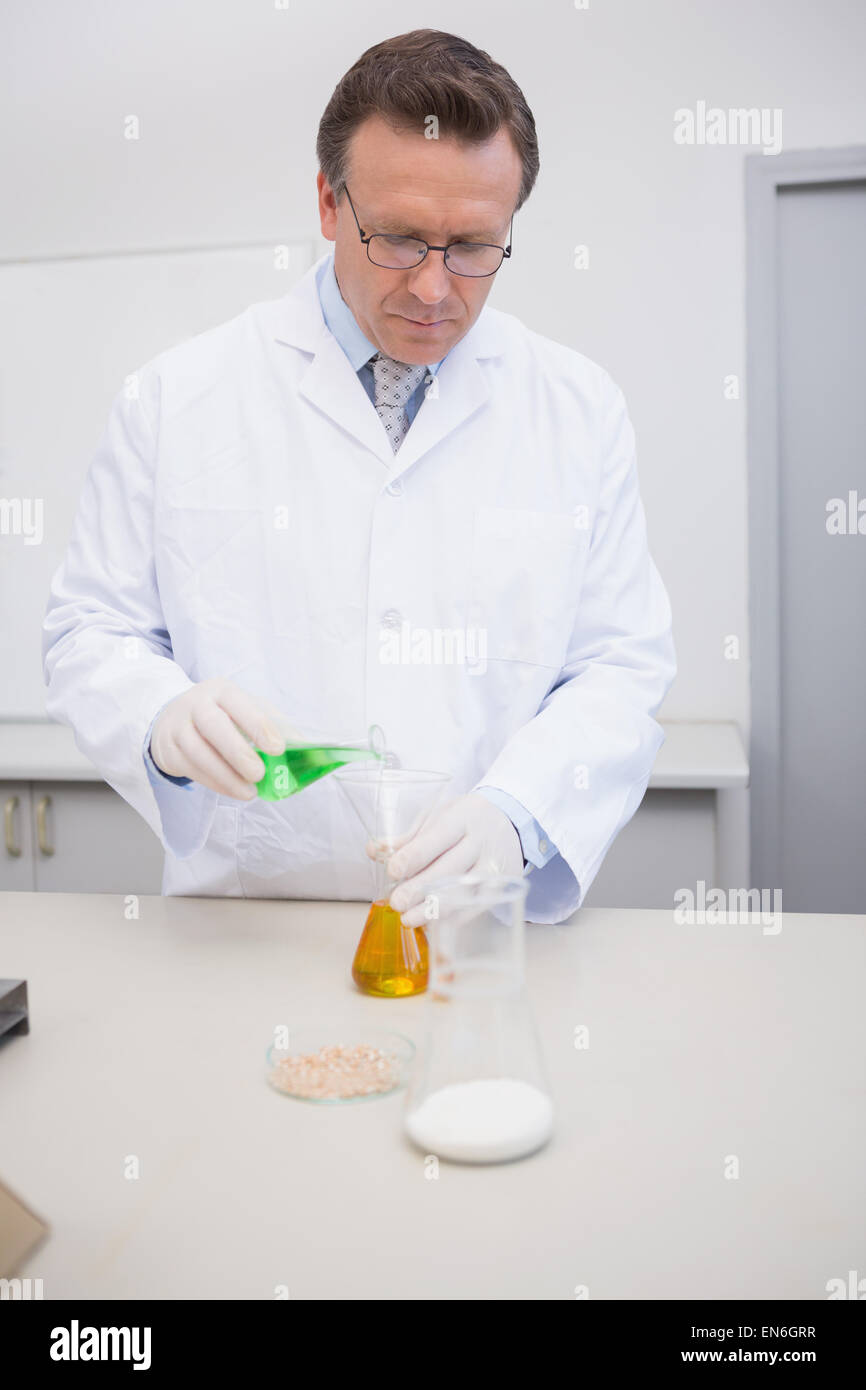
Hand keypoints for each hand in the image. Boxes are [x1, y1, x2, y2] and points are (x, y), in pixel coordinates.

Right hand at [150, 678, 298, 798]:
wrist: (171, 719)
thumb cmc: (221, 715)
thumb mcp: (244, 710)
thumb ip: (272, 724)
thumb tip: (303, 746)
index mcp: (221, 690)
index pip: (240, 703)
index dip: (258, 725)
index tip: (278, 748)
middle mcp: (196, 704)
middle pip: (214, 726)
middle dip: (239, 753)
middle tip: (260, 774)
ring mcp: (178, 726)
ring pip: (199, 752)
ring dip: (227, 776)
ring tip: (250, 792)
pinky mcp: (168, 749)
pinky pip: (191, 769)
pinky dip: (215, 783)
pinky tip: (234, 791)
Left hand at [385, 792, 523, 927]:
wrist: (511, 819)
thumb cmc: (464, 819)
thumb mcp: (438, 816)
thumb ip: (407, 837)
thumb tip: (373, 850)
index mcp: (462, 817)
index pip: (437, 837)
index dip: (415, 856)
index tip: (393, 872)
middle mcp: (481, 841)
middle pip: (451, 868)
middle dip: (421, 888)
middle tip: (397, 903)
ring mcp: (495, 864)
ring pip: (465, 890)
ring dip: (436, 909)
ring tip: (410, 919)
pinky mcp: (504, 884)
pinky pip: (479, 905)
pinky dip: (455, 917)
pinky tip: (434, 924)